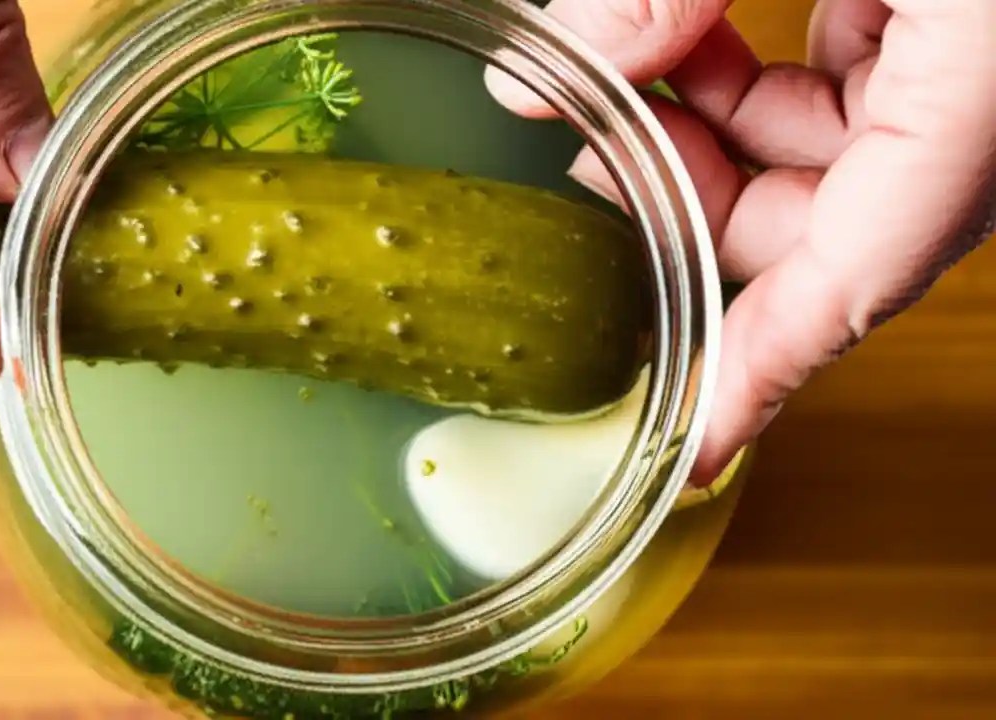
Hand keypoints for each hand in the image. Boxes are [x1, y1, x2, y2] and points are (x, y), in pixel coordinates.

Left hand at [488, 0, 995, 481]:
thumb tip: (538, 78)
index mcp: (982, 90)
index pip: (857, 280)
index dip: (758, 375)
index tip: (687, 453)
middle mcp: (986, 101)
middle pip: (827, 229)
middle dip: (693, 211)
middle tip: (598, 166)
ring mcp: (968, 67)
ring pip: (830, 159)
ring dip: (711, 133)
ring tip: (624, 87)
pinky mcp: (949, 22)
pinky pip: (848, 87)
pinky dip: (753, 78)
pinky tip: (683, 41)